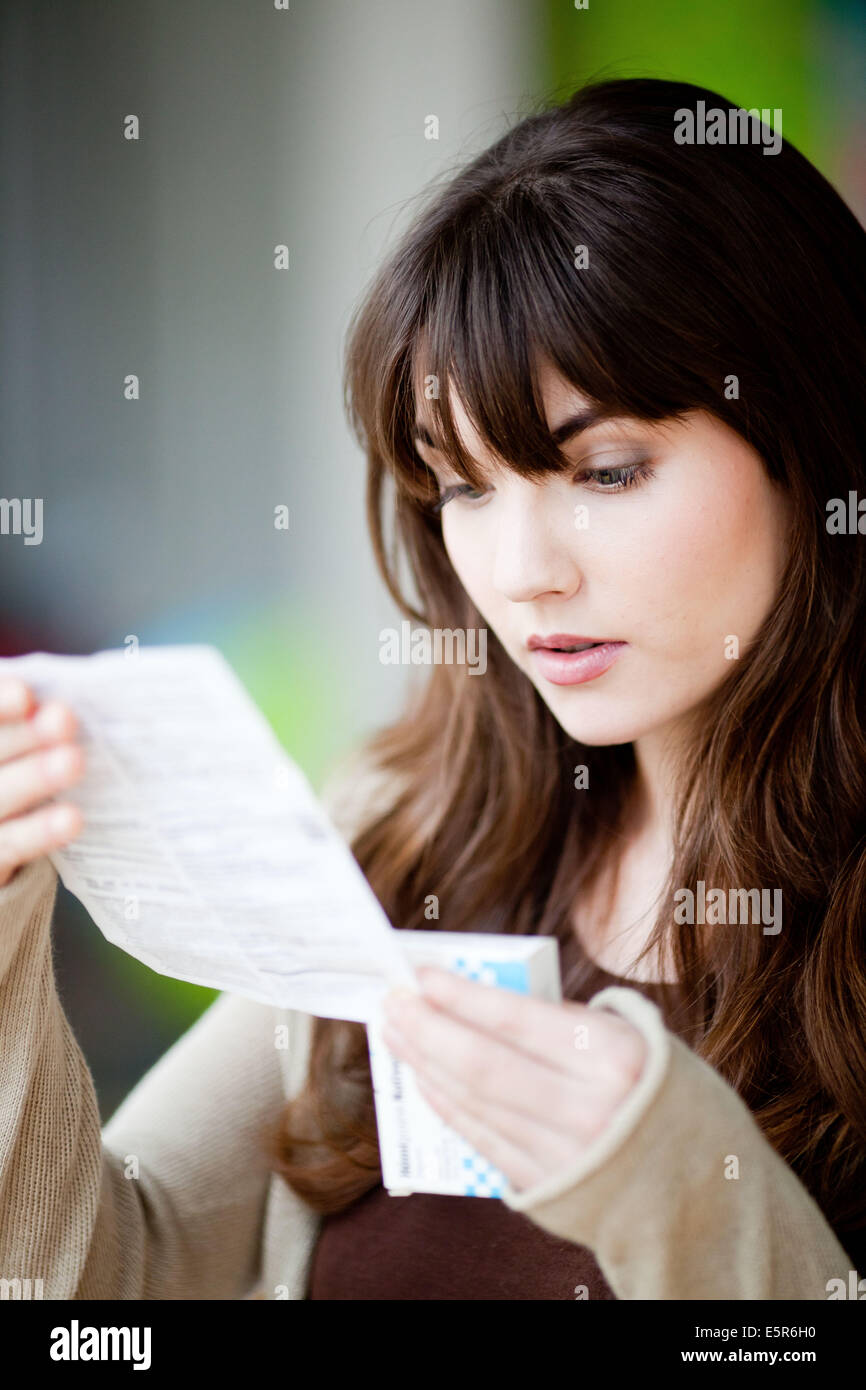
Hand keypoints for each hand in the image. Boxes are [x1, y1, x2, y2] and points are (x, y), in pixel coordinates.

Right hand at [0, 677, 84, 886]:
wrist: (5, 835)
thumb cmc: (23, 770)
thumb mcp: (26, 748)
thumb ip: (38, 724)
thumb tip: (74, 708)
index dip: (0, 705)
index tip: (25, 695)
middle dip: (26, 735)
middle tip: (63, 719)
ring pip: (2, 796)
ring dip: (36, 777)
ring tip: (73, 761)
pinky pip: (12, 843)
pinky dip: (41, 831)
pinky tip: (73, 819)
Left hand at [382, 964, 647, 1194]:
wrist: (706, 1187)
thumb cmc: (664, 1092)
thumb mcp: (637, 1038)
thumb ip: (568, 1022)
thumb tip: (484, 1000)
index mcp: (616, 1059)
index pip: (518, 1022)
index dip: (463, 997)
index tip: (422, 976)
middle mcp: (589, 1111)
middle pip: (482, 1065)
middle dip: (427, 1029)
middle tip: (393, 1002)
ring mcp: (565, 1156)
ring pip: (474, 1103)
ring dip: (425, 1064)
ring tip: (396, 1033)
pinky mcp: (549, 1189)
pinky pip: (481, 1141)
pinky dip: (446, 1106)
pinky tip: (424, 1079)